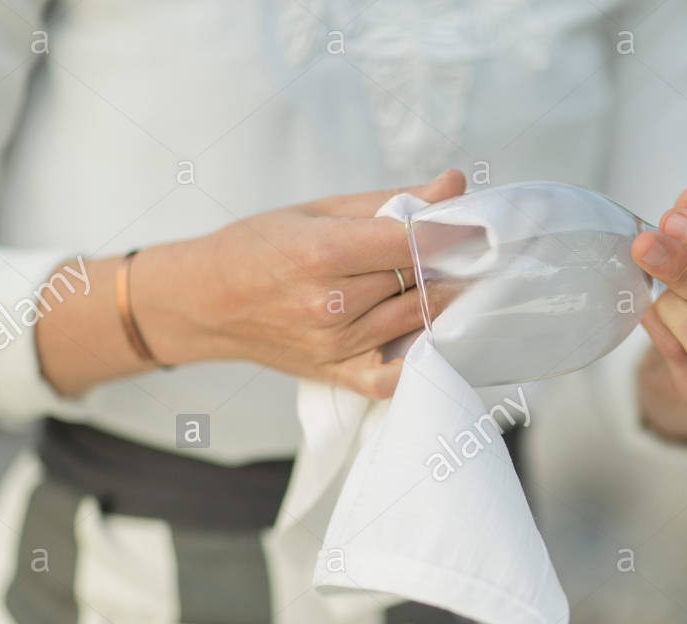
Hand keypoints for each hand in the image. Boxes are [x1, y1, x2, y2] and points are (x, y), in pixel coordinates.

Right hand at [138, 169, 465, 397]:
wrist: (207, 302)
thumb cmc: (260, 246)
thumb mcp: (320, 209)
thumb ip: (392, 201)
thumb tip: (454, 184)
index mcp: (321, 253)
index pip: (411, 243)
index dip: (452, 232)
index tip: (478, 225)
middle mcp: (330, 304)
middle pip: (419, 280)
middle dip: (450, 263)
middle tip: (472, 250)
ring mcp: (336, 345)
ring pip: (418, 320)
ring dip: (445, 300)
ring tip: (455, 278)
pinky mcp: (339, 374)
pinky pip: (397, 376)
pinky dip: (422, 357)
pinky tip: (436, 332)